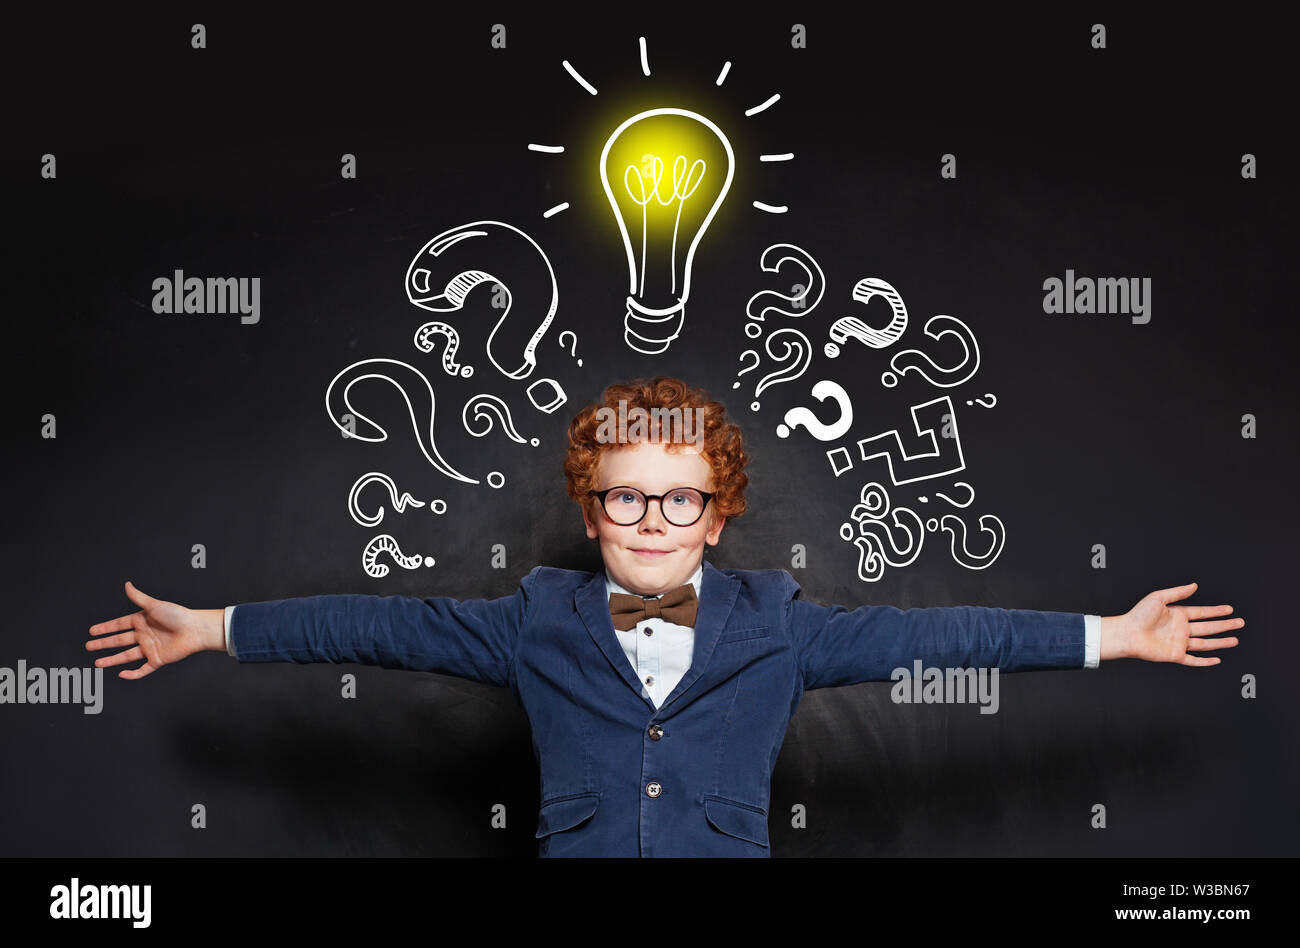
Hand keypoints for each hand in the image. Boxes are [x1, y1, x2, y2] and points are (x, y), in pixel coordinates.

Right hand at [86, 581, 223, 678]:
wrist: (195, 629)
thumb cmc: (178, 615)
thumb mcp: (155, 605)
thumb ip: (139, 598)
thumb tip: (127, 584)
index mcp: (142, 621)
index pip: (119, 625)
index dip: (105, 628)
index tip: (92, 631)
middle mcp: (144, 635)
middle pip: (119, 640)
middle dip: (103, 643)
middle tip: (89, 646)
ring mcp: (150, 648)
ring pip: (127, 656)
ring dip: (112, 659)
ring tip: (97, 663)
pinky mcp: (157, 659)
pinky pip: (143, 669)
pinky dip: (133, 673)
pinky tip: (121, 674)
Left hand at [1104, 582, 1242, 665]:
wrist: (1127, 633)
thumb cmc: (1138, 615)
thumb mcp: (1158, 598)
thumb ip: (1177, 593)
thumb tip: (1194, 585)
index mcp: (1177, 615)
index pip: (1202, 613)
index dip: (1216, 611)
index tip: (1229, 609)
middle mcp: (1180, 629)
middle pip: (1208, 627)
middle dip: (1225, 625)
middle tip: (1240, 622)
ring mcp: (1179, 643)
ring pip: (1205, 643)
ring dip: (1220, 642)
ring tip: (1235, 639)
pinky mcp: (1175, 655)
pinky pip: (1194, 660)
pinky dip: (1206, 661)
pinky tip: (1217, 659)